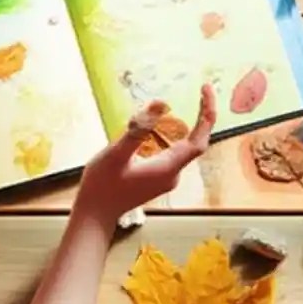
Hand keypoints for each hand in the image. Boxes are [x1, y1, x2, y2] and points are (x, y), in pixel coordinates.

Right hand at [74, 85, 216, 225]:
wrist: (95, 214)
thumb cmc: (102, 186)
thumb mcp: (116, 154)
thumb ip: (138, 130)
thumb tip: (161, 104)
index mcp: (167, 168)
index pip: (199, 140)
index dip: (207, 115)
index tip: (206, 91)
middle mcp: (172, 174)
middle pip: (196, 142)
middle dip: (203, 115)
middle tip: (203, 89)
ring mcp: (166, 178)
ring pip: (185, 147)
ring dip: (189, 124)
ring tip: (190, 101)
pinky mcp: (158, 178)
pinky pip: (173, 153)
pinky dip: (175, 135)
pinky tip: (164, 125)